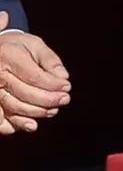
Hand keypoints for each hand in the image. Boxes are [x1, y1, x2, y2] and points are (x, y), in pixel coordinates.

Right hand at [0, 14, 69, 135]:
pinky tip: (30, 124)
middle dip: (48, 100)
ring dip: (36, 112)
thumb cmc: (15, 48)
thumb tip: (62, 77)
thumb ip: (50, 60)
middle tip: (64, 100)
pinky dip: (14, 124)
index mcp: (8, 56)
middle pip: (25, 93)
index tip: (67, 87)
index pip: (34, 76)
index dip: (53, 85)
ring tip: (52, 111)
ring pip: (13, 106)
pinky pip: (0, 119)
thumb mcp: (34, 45)